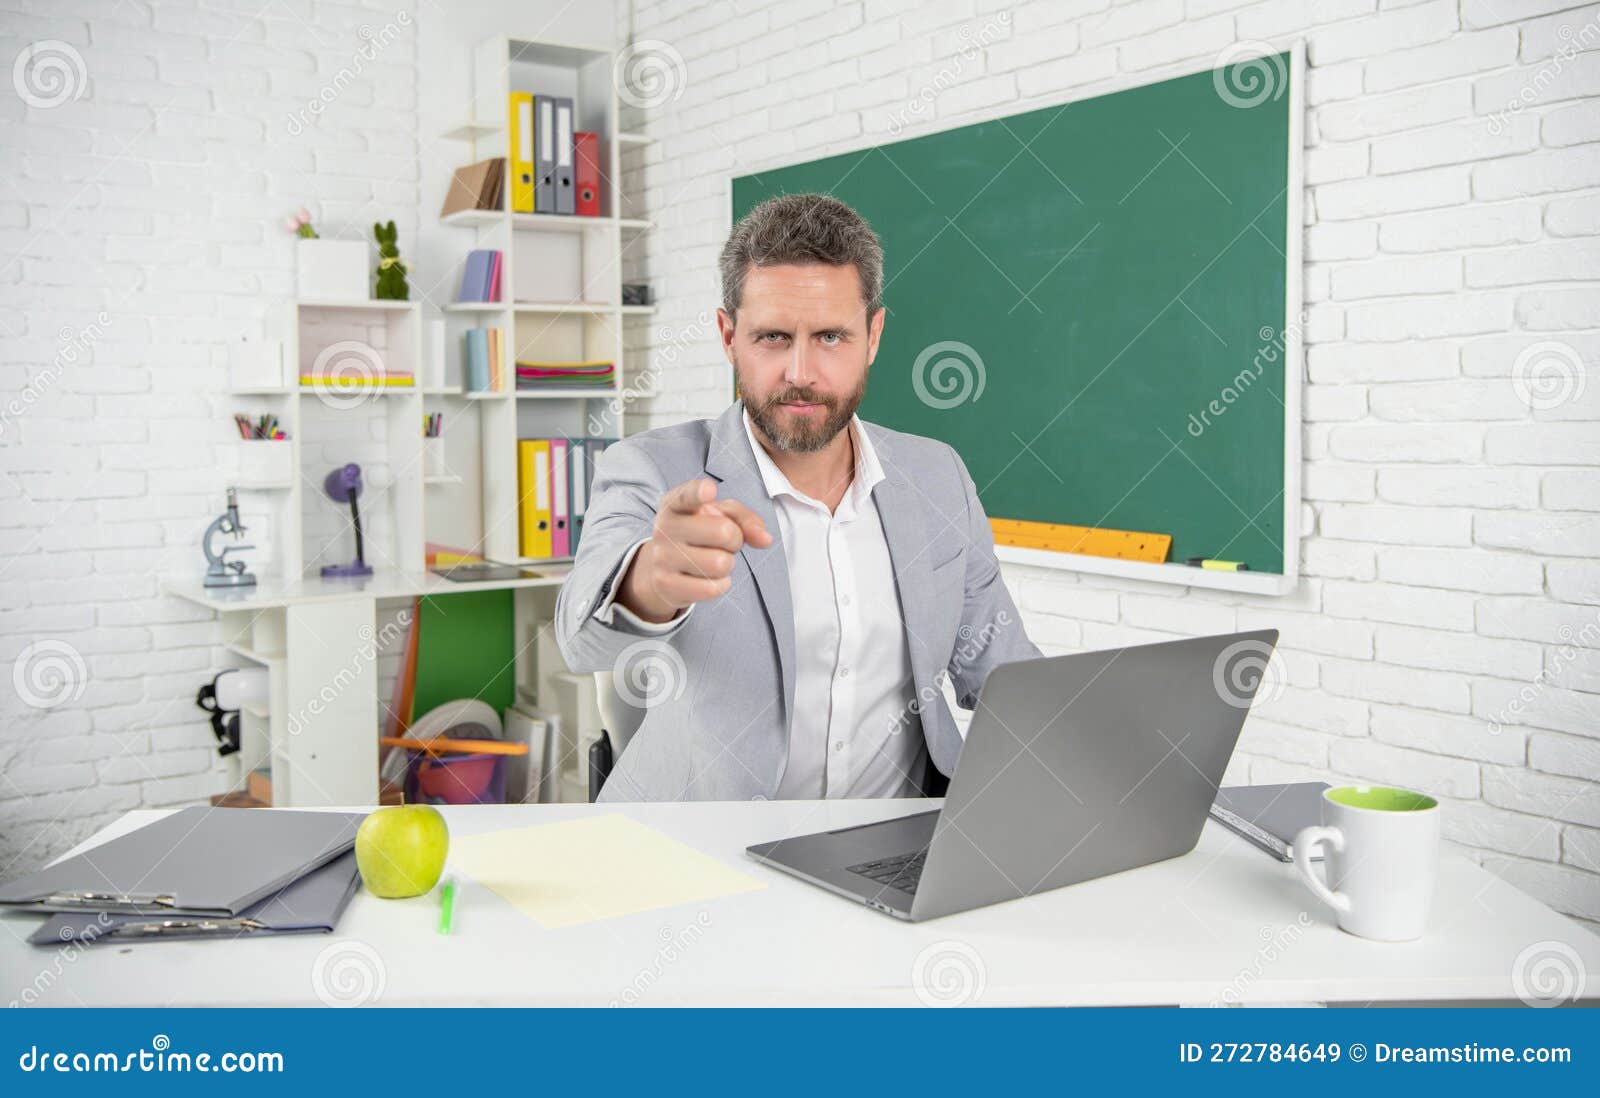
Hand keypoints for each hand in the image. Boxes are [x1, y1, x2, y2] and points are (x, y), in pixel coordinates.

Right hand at [616, 478, 772, 622]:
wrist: (663, 568)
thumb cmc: (698, 535)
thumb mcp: (719, 516)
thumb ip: (745, 518)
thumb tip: (766, 539)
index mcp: (676, 503)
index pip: (686, 495)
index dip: (700, 492)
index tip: (710, 490)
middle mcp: (664, 527)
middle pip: (724, 532)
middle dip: (735, 540)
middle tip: (723, 543)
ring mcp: (662, 557)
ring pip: (720, 563)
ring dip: (727, 564)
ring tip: (713, 559)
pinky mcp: (665, 584)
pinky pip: (712, 588)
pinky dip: (720, 584)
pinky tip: (708, 578)